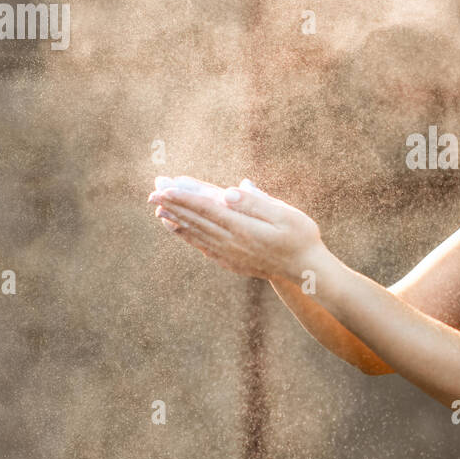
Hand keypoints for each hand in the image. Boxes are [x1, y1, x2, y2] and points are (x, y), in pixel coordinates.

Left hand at [148, 177, 323, 282]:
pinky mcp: (233, 261)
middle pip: (196, 220)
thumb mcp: (285, 215)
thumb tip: (228, 192)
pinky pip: (204, 247)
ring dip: (176, 221)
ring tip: (158, 210)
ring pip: (197, 235)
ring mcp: (230, 254)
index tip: (163, 188)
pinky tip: (181, 232)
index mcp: (243, 228)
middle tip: (152, 192)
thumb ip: (257, 202)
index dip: (183, 198)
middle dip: (173, 205)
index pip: (205, 209)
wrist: (307, 270)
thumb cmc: (301, 237)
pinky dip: (188, 237)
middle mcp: (231, 242)